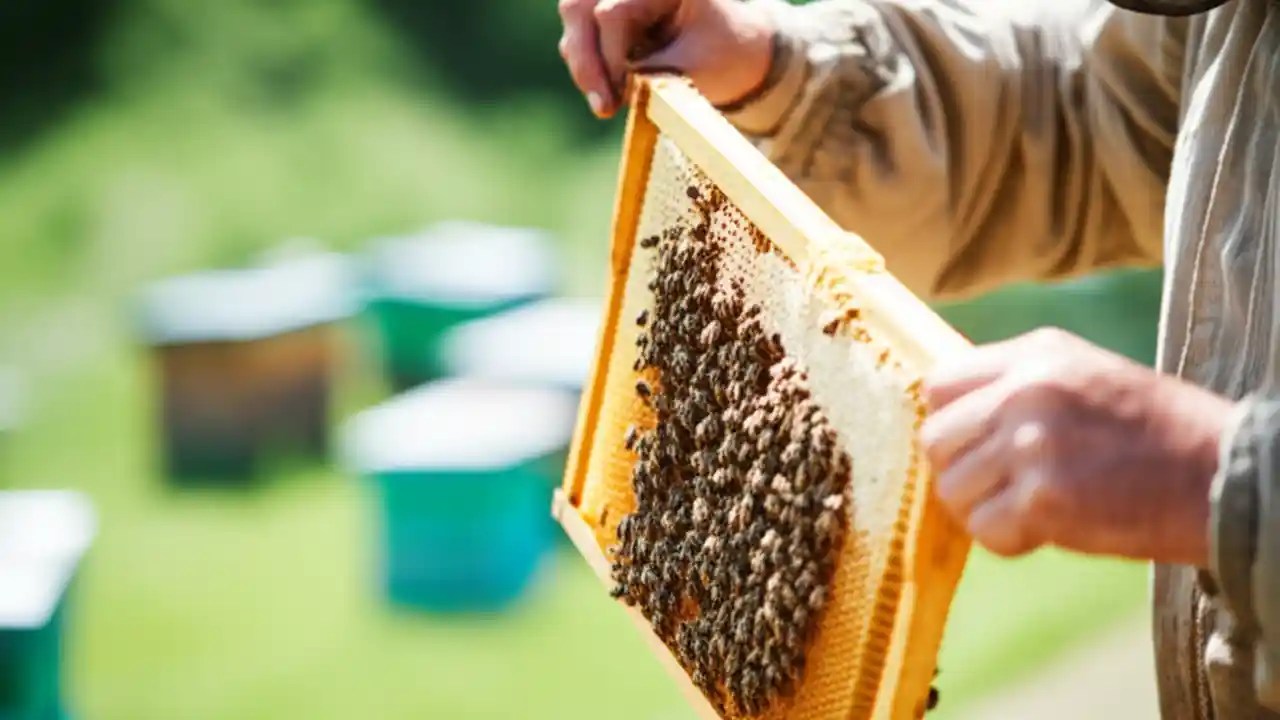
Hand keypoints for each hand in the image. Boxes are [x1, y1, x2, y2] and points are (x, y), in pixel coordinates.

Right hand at [557, 0, 775, 117]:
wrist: (734, 51)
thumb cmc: (722, 55)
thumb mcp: (693, 68)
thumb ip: (650, 76)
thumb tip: (608, 93)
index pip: (613, 11)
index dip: (610, 58)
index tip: (620, 98)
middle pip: (578, 7)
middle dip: (585, 61)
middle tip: (602, 109)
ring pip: (574, 19)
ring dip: (584, 66)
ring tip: (606, 106)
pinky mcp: (602, 10)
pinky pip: (578, 34)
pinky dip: (588, 65)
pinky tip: (607, 92)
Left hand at [920, 328, 1231, 566]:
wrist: (1223, 476)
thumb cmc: (1156, 434)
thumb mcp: (1085, 376)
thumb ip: (1019, 386)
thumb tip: (952, 415)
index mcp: (1035, 355)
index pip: (939, 383)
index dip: (950, 421)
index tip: (975, 446)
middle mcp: (1026, 391)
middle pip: (935, 439)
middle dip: (960, 471)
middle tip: (1001, 488)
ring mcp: (1032, 444)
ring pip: (952, 489)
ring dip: (982, 510)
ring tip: (1028, 509)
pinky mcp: (1043, 499)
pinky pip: (984, 529)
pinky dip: (1008, 540)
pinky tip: (1045, 531)